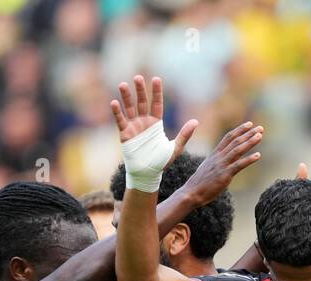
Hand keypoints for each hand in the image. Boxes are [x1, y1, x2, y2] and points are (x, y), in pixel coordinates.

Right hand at [111, 75, 197, 190]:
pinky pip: (120, 120)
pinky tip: (114, 102)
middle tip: (138, 77)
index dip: (156, 92)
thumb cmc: (161, 162)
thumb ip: (184, 135)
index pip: (156, 104)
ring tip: (123, 85)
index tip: (157, 79)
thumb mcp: (175, 148)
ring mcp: (134, 127)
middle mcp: (144, 122)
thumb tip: (196, 121)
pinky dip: (117, 112)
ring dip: (126, 97)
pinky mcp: (125, 134)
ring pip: (129, 108)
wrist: (147, 173)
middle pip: (142, 102)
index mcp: (156, 123)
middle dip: (140, 90)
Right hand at [182, 121, 263, 205]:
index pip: (228, 137)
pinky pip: (238, 165)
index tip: (249, 124)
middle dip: (249, 134)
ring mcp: (221, 165)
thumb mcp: (208, 167)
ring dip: (250, 142)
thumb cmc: (200, 182)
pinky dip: (249, 160)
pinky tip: (258, 155)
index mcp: (215, 154)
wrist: (191, 192)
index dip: (239, 130)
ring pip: (238, 150)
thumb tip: (223, 160)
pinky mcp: (224, 175)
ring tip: (260, 136)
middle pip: (235, 141)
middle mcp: (219, 157)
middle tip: (261, 128)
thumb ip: (217, 162)